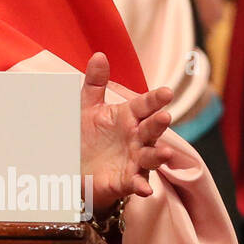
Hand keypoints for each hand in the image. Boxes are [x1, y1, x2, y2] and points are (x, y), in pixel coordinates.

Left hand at [80, 52, 175, 212]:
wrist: (76, 166)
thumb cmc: (87, 133)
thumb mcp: (87, 106)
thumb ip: (95, 82)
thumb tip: (99, 55)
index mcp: (128, 117)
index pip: (145, 105)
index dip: (155, 99)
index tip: (167, 92)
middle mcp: (136, 137)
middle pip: (151, 129)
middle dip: (159, 123)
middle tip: (164, 117)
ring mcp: (135, 160)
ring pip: (151, 156)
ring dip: (159, 155)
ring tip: (165, 152)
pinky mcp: (127, 180)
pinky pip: (137, 183)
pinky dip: (142, 185)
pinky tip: (145, 188)